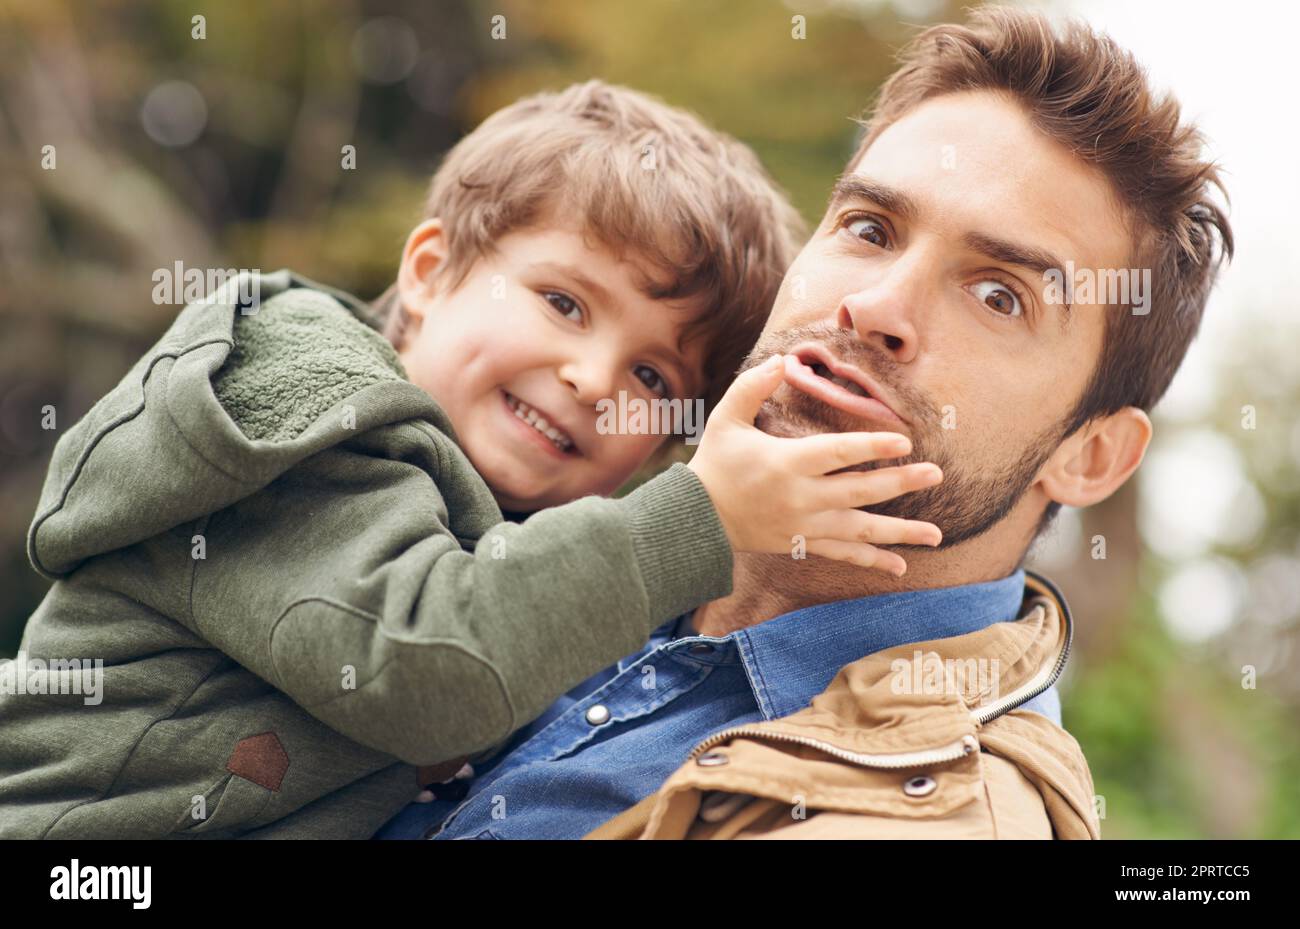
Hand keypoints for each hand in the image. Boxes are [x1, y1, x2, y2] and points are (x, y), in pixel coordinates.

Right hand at [687, 354, 942, 575]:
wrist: (696, 518)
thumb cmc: (715, 464)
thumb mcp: (726, 418)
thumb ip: (753, 387)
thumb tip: (783, 360)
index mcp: (786, 463)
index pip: (838, 453)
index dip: (872, 447)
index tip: (904, 442)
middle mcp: (801, 498)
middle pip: (859, 492)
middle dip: (901, 483)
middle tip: (937, 474)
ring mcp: (804, 525)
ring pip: (860, 530)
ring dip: (900, 532)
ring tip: (937, 535)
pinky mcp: (803, 543)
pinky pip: (844, 554)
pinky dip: (873, 560)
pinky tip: (902, 565)